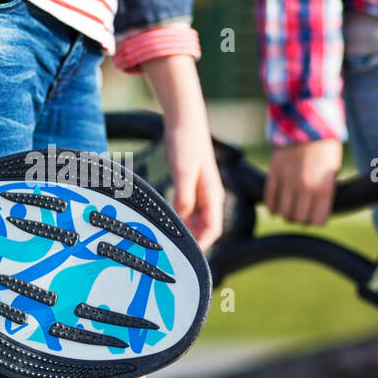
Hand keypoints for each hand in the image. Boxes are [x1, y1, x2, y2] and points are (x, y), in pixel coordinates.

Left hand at [140, 53, 224, 252]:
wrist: (185, 120)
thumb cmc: (186, 143)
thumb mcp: (183, 171)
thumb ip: (184, 197)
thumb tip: (181, 222)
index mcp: (213, 195)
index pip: (213, 229)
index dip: (201, 245)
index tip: (184, 257)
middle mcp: (209, 196)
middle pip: (205, 229)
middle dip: (192, 243)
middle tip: (171, 256)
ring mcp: (201, 192)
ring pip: (196, 221)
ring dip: (185, 233)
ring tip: (166, 244)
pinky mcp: (190, 186)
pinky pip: (187, 211)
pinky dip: (179, 221)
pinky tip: (164, 224)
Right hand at [266, 139, 342, 225]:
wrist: (308, 122)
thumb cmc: (325, 147)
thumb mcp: (334, 170)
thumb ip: (325, 191)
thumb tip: (315, 210)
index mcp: (324, 187)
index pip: (318, 220)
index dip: (316, 220)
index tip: (314, 216)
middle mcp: (305, 186)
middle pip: (299, 219)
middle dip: (300, 219)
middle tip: (300, 213)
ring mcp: (288, 180)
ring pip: (283, 212)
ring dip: (285, 214)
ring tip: (288, 209)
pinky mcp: (274, 172)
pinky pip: (269, 198)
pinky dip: (271, 206)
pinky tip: (275, 207)